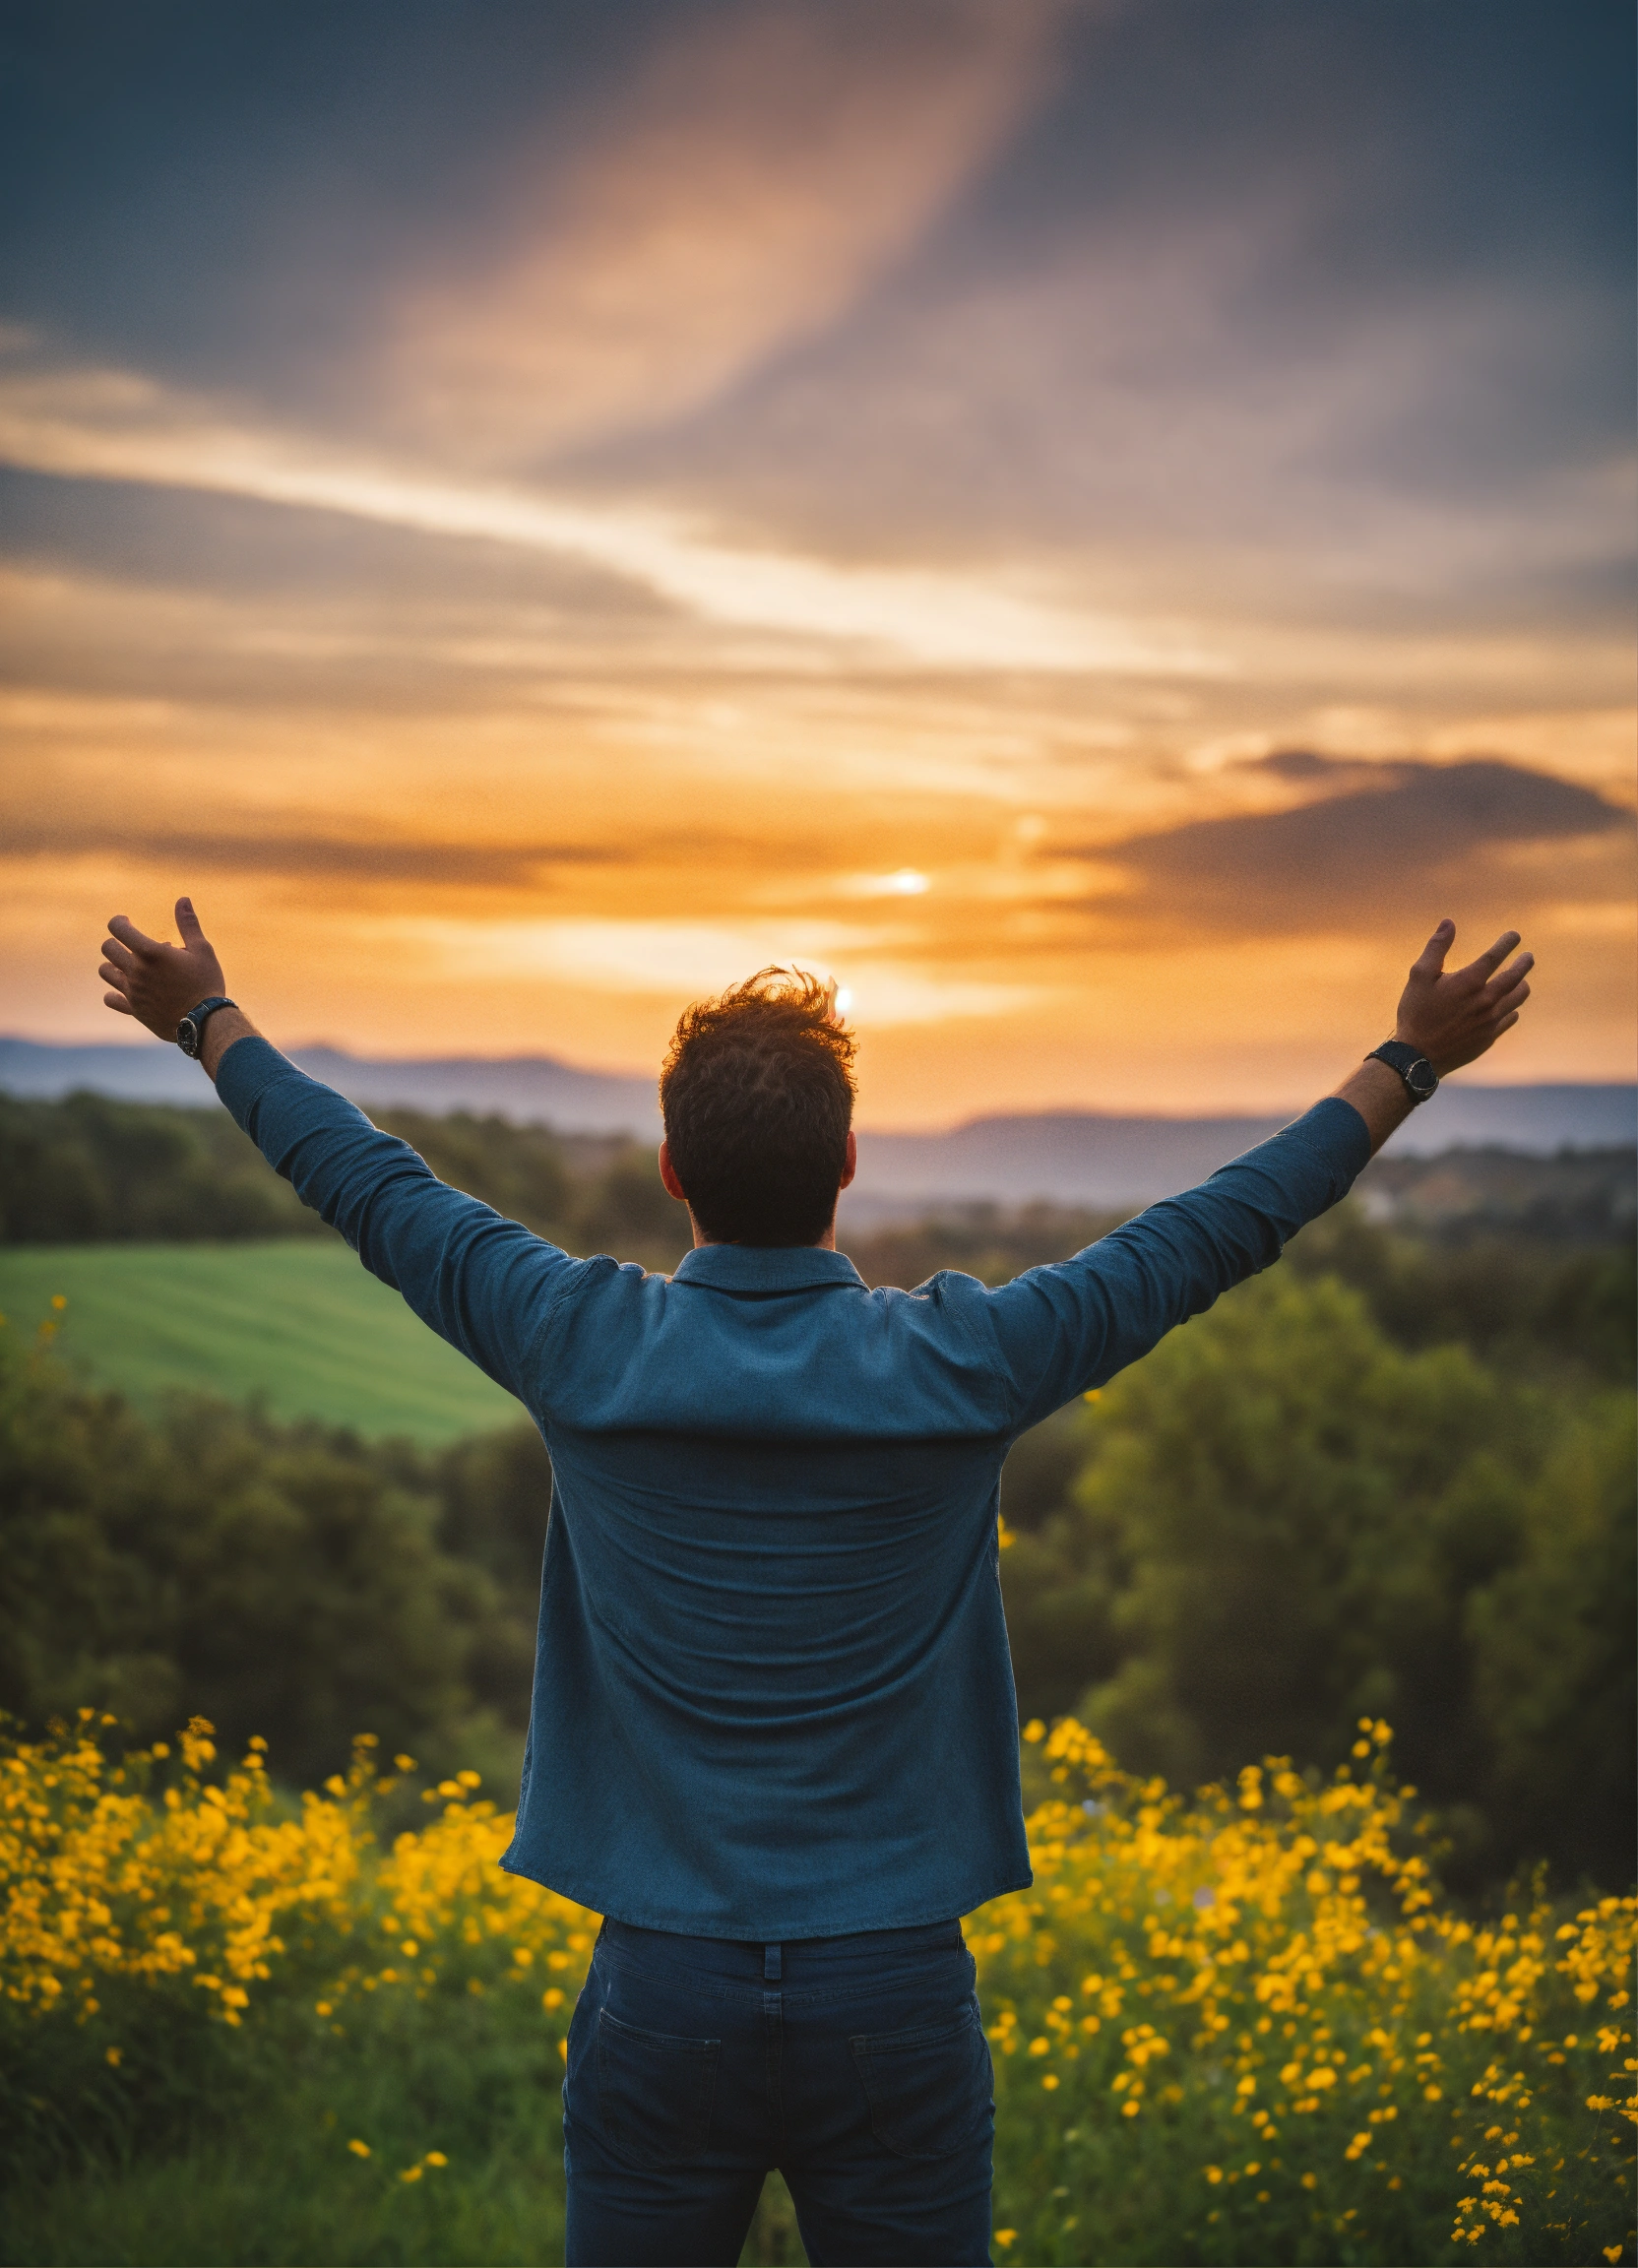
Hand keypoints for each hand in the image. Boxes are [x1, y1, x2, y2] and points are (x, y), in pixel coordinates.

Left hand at [100, 897, 227, 1043]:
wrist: (205, 1022)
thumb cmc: (206, 983)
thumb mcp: (203, 950)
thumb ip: (188, 924)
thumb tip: (183, 899)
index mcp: (151, 953)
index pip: (117, 928)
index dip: (120, 921)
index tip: (128, 922)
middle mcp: (136, 971)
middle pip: (108, 948)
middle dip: (118, 942)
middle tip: (133, 946)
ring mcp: (133, 992)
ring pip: (105, 972)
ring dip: (114, 965)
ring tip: (130, 967)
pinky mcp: (134, 1010)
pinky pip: (111, 999)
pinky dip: (115, 993)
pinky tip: (127, 991)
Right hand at [1393, 918, 1532, 1075]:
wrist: (1418, 1056)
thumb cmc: (1416, 1013)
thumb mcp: (1419, 976)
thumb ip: (1436, 948)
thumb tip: (1448, 923)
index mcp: (1470, 981)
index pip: (1497, 955)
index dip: (1508, 943)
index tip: (1515, 936)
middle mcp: (1487, 999)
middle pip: (1516, 976)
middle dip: (1524, 963)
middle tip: (1528, 957)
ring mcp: (1491, 1020)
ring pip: (1518, 998)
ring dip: (1522, 985)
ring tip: (1521, 981)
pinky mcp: (1490, 1037)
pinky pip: (1510, 1018)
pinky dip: (1512, 1009)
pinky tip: (1508, 1007)